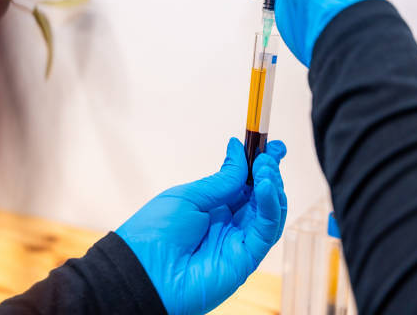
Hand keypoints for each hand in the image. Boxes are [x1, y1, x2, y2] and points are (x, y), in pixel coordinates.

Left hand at [116, 138, 286, 314]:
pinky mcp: (246, 258)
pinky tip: (265, 187)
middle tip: (271, 154)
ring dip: (273, 187)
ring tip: (266, 167)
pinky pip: (266, 231)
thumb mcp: (189, 196)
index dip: (260, 164)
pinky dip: (271, 207)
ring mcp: (239, 241)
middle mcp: (230, 223)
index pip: (246, 183)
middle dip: (270, 172)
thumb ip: (222, 180)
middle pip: (262, 196)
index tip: (272, 145)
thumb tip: (238, 150)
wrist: (143, 270)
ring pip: (270, 213)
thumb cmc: (155, 232)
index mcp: (214, 207)